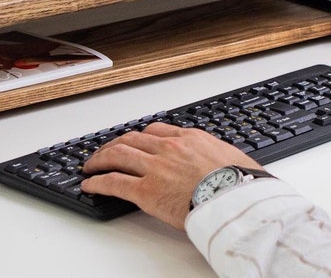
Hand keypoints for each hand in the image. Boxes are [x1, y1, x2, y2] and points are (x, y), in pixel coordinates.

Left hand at [80, 122, 262, 230]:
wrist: (237, 199)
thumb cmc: (241, 184)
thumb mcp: (232, 158)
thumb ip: (217, 156)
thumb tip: (223, 163)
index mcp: (189, 139)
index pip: (156, 131)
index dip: (140, 137)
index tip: (134, 141)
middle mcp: (168, 148)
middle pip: (131, 139)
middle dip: (114, 144)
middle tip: (105, 151)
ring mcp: (155, 168)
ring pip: (118, 155)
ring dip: (100, 159)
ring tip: (90, 165)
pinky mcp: (146, 191)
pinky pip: (115, 183)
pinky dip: (98, 182)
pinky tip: (90, 185)